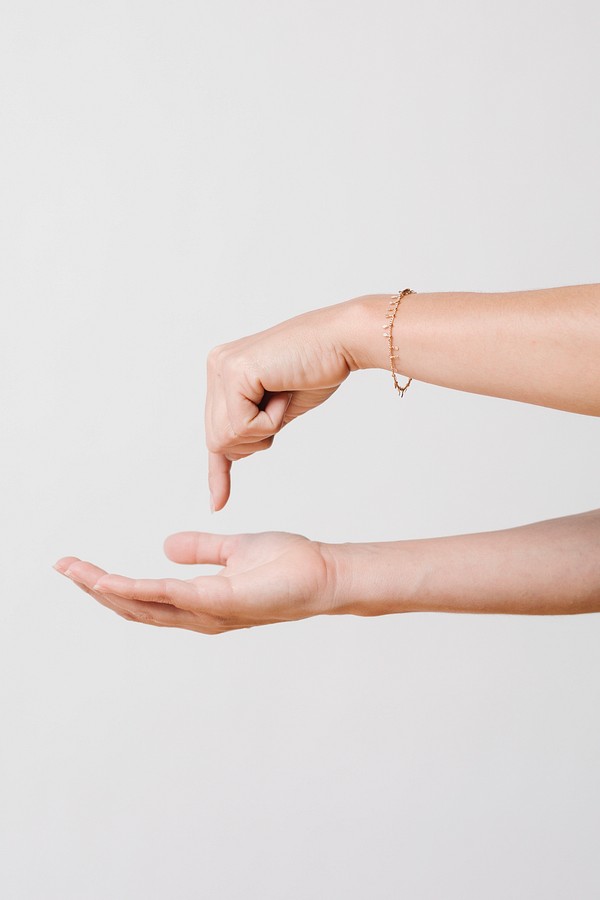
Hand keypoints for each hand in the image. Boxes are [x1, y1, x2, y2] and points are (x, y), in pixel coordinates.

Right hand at [53, 531, 337, 633]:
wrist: (325, 573)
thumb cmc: (287, 565)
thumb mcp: (234, 550)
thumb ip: (200, 551)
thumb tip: (164, 547)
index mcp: (199, 602)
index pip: (144, 598)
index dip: (108, 586)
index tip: (78, 565)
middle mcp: (199, 614)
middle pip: (136, 608)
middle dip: (96, 589)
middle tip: (63, 566)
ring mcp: (210, 612)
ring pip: (147, 606)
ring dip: (108, 590)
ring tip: (77, 571)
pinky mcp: (224, 601)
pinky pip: (175, 596)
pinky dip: (142, 590)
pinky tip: (115, 579)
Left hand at [205, 297, 366, 510]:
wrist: (342, 341)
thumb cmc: (320, 369)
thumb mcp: (278, 408)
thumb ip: (253, 426)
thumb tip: (232, 455)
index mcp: (224, 372)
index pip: (214, 430)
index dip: (218, 470)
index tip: (217, 503)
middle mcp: (217, 365)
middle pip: (217, 440)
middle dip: (254, 441)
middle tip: (282, 410)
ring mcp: (222, 367)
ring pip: (226, 437)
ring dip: (264, 431)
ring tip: (284, 399)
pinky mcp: (234, 372)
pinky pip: (243, 426)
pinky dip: (270, 422)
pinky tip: (284, 395)